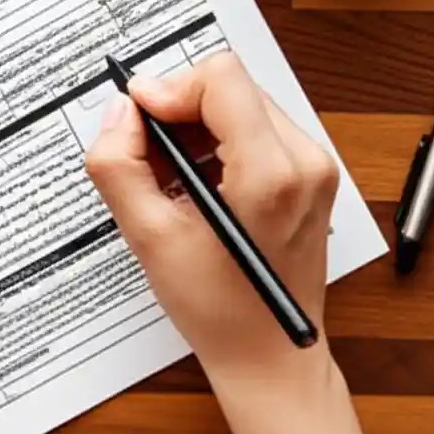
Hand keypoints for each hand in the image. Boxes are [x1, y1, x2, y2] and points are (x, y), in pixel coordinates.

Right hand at [86, 53, 378, 433]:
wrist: (269, 354)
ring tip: (172, 177)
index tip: (139, 119)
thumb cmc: (220, 311)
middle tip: (148, 155)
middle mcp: (305, 161)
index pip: (221, 79)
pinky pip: (258, 129)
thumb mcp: (150, 238)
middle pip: (231, 87)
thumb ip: (121, 166)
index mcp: (271, 174)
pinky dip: (219, 143)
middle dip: (180, 110)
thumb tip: (119, 114)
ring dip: (197, 127)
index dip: (170, 89)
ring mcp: (315, 167)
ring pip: (243, 104)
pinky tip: (198, 185)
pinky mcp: (312, 175)